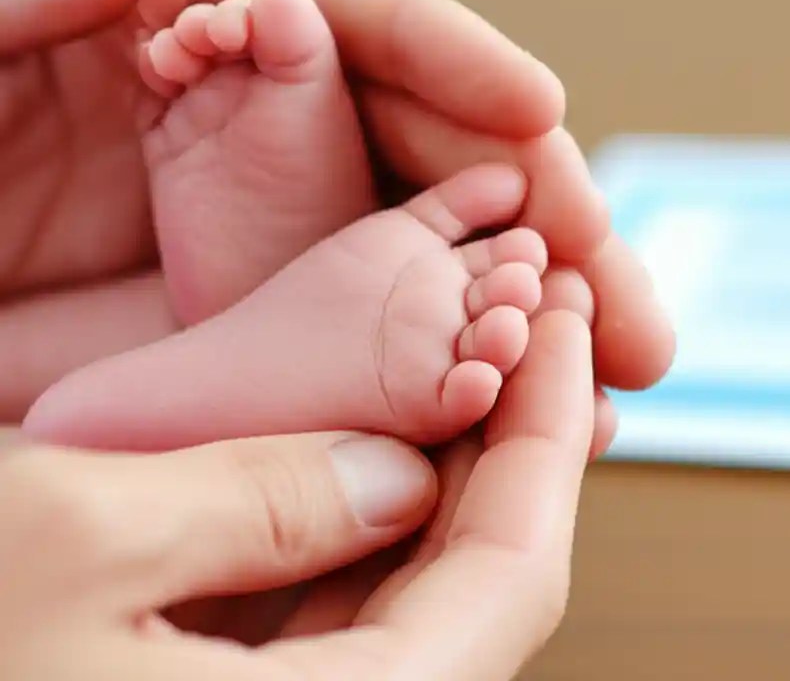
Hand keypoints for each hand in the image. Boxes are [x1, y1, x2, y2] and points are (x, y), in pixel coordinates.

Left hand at [0, 0, 647, 416]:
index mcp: (174, 22)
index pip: (343, 22)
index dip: (448, 63)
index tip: (534, 117)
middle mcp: (231, 126)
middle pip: (416, 159)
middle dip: (539, 234)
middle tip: (617, 313)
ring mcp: (234, 235)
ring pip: (405, 269)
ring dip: (508, 328)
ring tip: (592, 389)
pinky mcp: (223, 331)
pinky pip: (344, 357)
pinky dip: (428, 393)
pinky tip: (491, 426)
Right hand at [0, 311, 594, 679]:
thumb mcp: (65, 543)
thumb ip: (262, 503)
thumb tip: (397, 472)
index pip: (514, 581)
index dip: (555, 440)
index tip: (571, 324)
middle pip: (473, 591)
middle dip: (510, 447)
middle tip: (532, 320)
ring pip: (402, 603)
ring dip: (440, 481)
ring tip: (467, 357)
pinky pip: (322, 623)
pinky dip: (352, 530)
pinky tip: (360, 444)